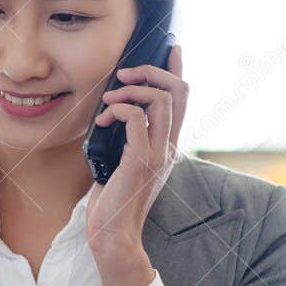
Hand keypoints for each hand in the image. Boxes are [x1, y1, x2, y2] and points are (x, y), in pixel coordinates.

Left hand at [86, 46, 186, 285]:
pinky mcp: (142, 160)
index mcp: (166, 145)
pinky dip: (119, 110)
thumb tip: (112, 118)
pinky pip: (137, 118)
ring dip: (133, 90)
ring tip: (110, 99)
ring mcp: (159, 153)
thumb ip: (125, 142)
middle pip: (179, 91)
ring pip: (162, 99)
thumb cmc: (112, 204)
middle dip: (152, 72)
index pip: (181, 100)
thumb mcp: (120, 164)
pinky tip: (103, 119)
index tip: (171, 49)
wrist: (114, 236)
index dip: (177, 71)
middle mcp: (169, 146)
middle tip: (126, 75)